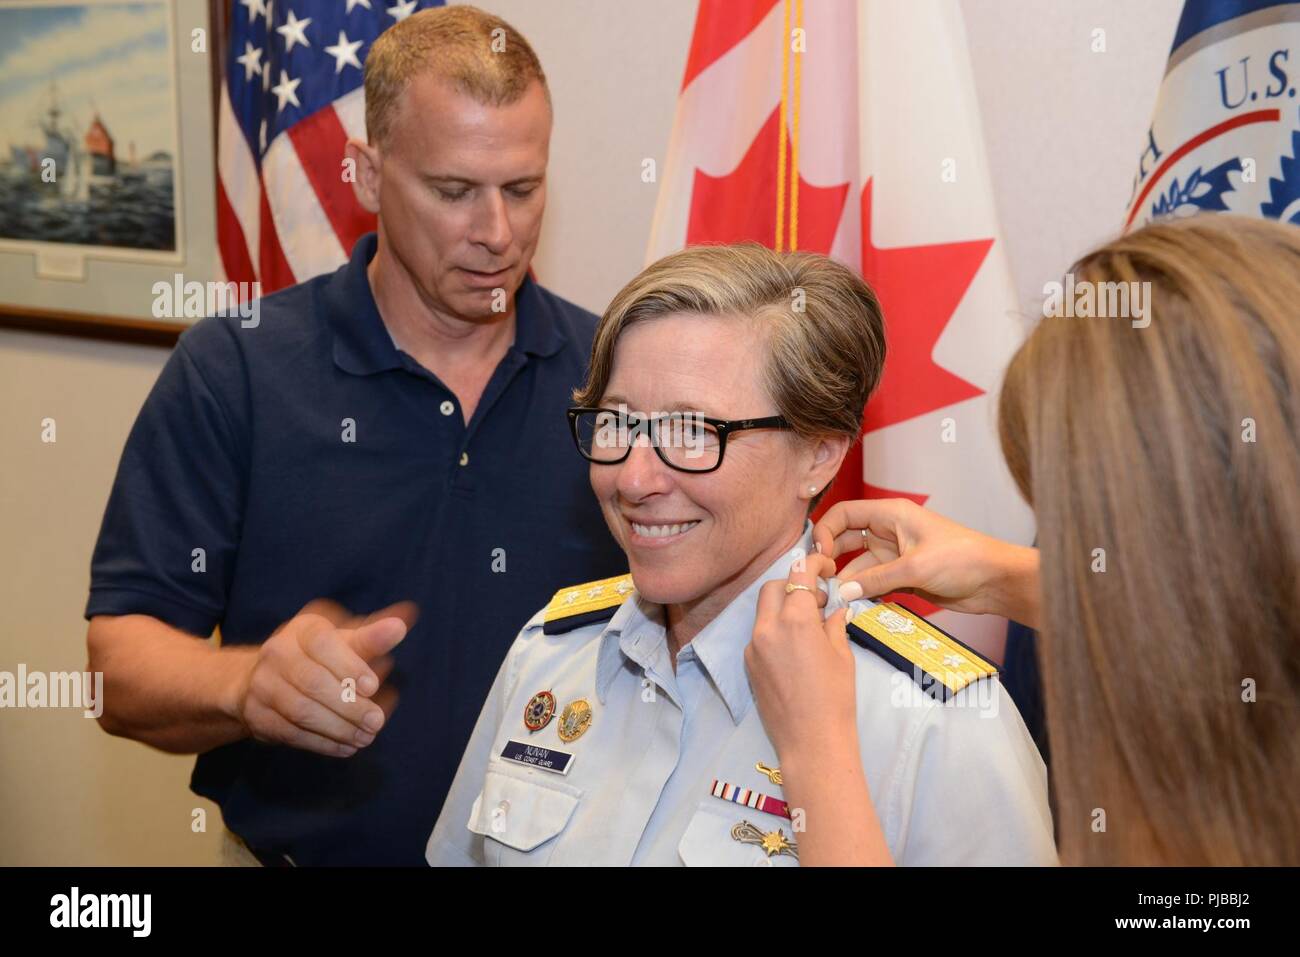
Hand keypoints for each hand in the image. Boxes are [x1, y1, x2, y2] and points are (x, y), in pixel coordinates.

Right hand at [230, 600, 414, 756]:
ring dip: (338, 728)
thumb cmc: (318, 656)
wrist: (263, 677)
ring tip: (366, 737)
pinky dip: (322, 743)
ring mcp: (263, 685)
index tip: (373, 686)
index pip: (322, 643)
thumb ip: (372, 636)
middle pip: (312, 681)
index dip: (348, 665)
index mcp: (302, 629)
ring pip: (301, 711)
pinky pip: (291, 733)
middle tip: (376, 721)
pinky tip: (346, 747)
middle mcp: (277, 653)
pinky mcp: (258, 716)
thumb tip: (403, 623)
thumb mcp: (344, 641)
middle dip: (348, 705)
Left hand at [746, 553, 858, 767]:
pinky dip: (775, 630)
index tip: (826, 567)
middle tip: (817, 597)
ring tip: (808, 624)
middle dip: (793, 584)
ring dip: (783, 607)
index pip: (799, 575)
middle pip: (773, 587)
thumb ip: (834, 624)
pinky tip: (794, 648)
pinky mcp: (748, 664)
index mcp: (796, 621)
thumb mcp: (842, 655)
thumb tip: (835, 607)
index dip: (813, 563)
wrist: (811, 741)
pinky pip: (759, 634)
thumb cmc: (836, 698)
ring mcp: (753, 646)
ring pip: (763, 611)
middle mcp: (768, 628)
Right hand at [813, 498, 1040, 625]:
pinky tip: (855, 605)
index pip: (845, 513)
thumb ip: (876, 579)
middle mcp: (888, 531)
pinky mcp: (901, 576)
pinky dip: (862, 593)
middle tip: (820, 581)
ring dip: (847, 581)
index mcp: (891, 514)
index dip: (826, 531)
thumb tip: (842, 590)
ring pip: (857, 565)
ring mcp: (893, 554)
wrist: (994, 581)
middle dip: (831, 559)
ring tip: (835, 600)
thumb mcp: (915, 567)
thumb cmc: (964, 559)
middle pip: (845, 539)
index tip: (819, 556)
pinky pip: (872, 582)